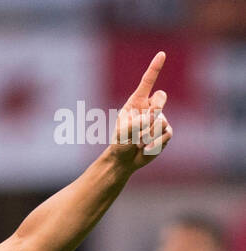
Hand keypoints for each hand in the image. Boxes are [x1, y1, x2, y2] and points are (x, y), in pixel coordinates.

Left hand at [110, 51, 172, 168]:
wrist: (124, 160)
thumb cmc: (120, 143)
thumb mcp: (122, 132)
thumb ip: (135, 123)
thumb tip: (152, 118)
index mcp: (137, 101)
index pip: (148, 81)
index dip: (155, 67)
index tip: (162, 54)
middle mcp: (150, 107)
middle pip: (161, 98)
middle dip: (156, 108)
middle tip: (146, 122)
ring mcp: (160, 119)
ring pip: (161, 121)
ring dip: (148, 135)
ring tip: (138, 143)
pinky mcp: (165, 132)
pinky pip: (166, 134)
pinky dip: (154, 143)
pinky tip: (145, 149)